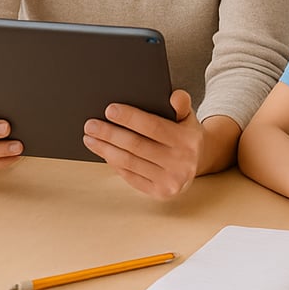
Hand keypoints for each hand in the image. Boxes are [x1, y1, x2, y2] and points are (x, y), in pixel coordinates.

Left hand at [82, 89, 201, 198]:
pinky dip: (114, 164)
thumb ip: (180, 103)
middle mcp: (181, 163)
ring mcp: (171, 181)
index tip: (109, 110)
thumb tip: (174, 96)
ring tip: (90, 138)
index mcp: (188, 140)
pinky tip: (104, 152)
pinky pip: (130, 177)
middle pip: (136, 145)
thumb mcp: (187, 115)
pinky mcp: (160, 192)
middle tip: (90, 125)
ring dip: (105, 149)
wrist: (199, 162)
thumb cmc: (184, 133)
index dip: (130, 118)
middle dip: (109, 134)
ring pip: (129, 162)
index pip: (153, 126)